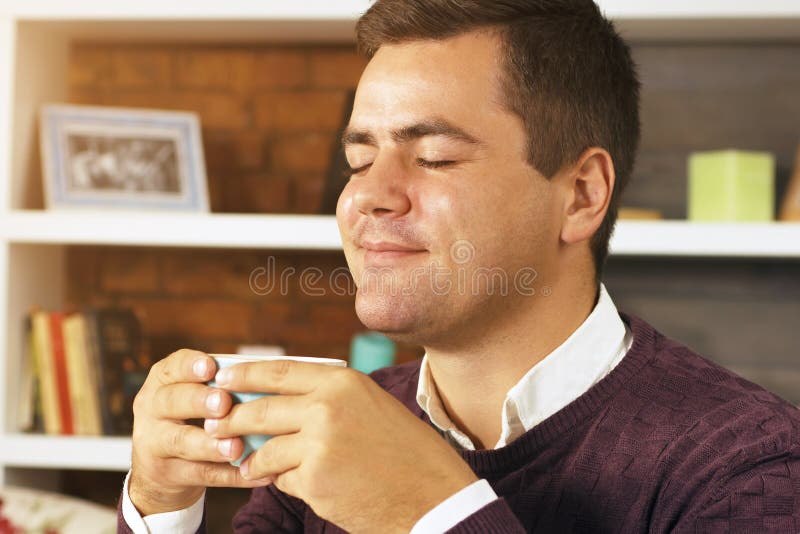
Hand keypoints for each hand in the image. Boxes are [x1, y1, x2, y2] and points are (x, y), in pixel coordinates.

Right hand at [128, 349, 269, 515]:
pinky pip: (200, 474)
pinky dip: (230, 475)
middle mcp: (151, 409)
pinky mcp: (167, 474)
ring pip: (182, 442)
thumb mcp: (190, 395)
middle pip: (172, 402)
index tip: (211, 368)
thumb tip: (262, 380)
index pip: (171, 368)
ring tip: (236, 447)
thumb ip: (218, 385)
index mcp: (161, 382)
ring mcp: (154, 444)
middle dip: (200, 401)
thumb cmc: (188, 417)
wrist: (158, 468)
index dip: (190, 366)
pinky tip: (254, 474)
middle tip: (224, 403)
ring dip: (211, 445)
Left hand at [206, 360, 479, 532]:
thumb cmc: (404, 451)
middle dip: (231, 420)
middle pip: (261, 409)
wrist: (432, 494)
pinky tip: (293, 484)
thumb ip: (328, 399)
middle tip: (215, 426)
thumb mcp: (370, 406)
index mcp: (343, 382)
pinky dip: (282, 482)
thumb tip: (277, 403)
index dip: (244, 374)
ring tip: (247, 467)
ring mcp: (320, 443)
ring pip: (265, 448)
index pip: (278, 371)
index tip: (222, 379)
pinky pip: (283, 479)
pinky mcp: (316, 479)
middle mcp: (328, 406)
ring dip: (251, 460)